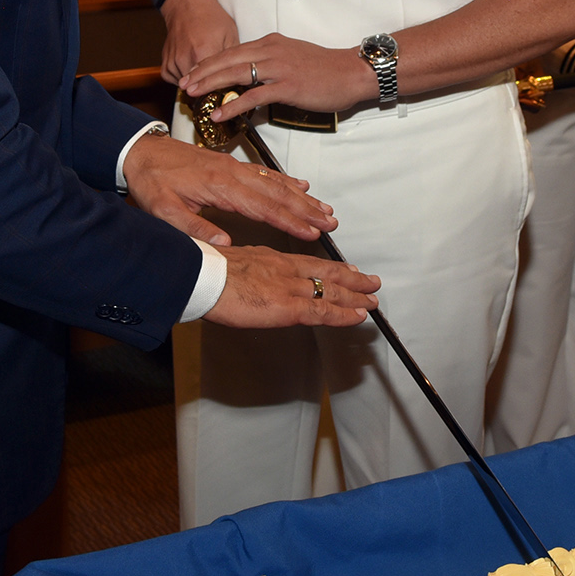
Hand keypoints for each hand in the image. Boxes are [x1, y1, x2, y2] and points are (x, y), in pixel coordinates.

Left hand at [123, 130, 338, 243]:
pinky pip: (265, 172)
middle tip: (330, 222)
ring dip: (302, 197)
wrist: (141, 151)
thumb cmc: (151, 181)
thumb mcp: (164, 210)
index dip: (289, 222)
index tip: (310, 233)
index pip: (262, 208)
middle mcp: (233, 173)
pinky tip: (300, 186)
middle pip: (277, 194)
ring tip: (325, 209)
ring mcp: (234, 167)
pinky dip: (286, 180)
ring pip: (275, 183)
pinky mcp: (232, 164)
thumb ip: (194, 228)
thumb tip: (225, 244)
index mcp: (219, 186)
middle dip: (306, 210)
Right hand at [159, 0, 238, 84]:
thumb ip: (232, 60)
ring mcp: (173, 62)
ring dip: (197, 84)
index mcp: (203, 52)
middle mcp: (185, 59)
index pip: (215, 83)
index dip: (225, 88)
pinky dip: (185, 78)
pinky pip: (176, 81)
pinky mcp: (165, 65)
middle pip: (200, 88)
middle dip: (211, 88)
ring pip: (188, 87)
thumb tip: (239, 76)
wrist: (187, 6)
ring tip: (206, 70)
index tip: (231, 90)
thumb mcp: (230, 35)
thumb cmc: (209, 17)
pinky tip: (193, 66)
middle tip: (219, 82)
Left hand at [181, 34, 377, 119]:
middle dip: (202, 72)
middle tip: (183, 84)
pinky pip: (253, 96)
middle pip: (227, 59)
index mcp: (270, 43)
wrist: (352, 72)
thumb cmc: (325, 69)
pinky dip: (233, 105)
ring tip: (193, 95)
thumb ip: (270, 63)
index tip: (193, 72)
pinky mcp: (287, 86)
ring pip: (235, 74)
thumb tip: (252, 76)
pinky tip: (220, 114)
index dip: (210, 62)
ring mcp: (279, 68)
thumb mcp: (292, 57)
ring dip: (211, 84)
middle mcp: (271, 51)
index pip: (232, 51)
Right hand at [202, 245, 378, 328]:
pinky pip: (323, 311)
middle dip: (352, 279)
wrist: (201, 276)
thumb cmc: (208, 272)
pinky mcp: (288, 307)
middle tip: (371, 282)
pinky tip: (359, 316)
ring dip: (356, 296)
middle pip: (327, 273)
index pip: (310, 263)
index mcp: (273, 259)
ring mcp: (289, 288)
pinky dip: (344, 314)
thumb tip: (254, 278)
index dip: (331, 268)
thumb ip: (251, 271)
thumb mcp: (234, 263)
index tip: (346, 270)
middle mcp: (286, 270)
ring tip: (373, 300)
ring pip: (331, 292)